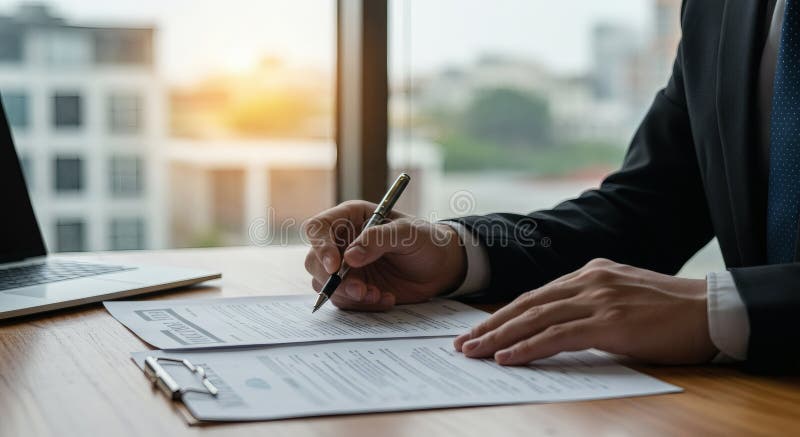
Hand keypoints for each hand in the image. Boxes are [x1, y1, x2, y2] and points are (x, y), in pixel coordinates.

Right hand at [303, 200, 466, 310]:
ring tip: (378, 294)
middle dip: (334, 280)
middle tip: (360, 290)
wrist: (439, 268)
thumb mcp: (408, 233)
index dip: (320, 246)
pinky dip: (362, 305)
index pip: (318, 228)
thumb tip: (350, 257)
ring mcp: (345, 267)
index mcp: (350, 218)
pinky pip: (344, 301)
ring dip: (349, 295)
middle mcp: (341, 242)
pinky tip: (386, 298)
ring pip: (325, 285)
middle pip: (314, 261)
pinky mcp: (353, 288)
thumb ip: (379, 239)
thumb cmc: (425, 240)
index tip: (334, 266)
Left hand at [454, 258, 717, 364]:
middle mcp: (589, 280)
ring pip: (535, 318)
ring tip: (474, 352)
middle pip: (527, 304)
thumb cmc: (670, 312)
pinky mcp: (610, 321)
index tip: (479, 329)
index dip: (503, 314)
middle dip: (490, 325)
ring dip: (500, 337)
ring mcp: (598, 299)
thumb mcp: (623, 298)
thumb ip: (590, 305)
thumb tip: (558, 327)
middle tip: (463, 343)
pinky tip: (508, 357)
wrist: (712, 311)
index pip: (535, 295)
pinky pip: (558, 336)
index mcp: (590, 273)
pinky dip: (528, 347)